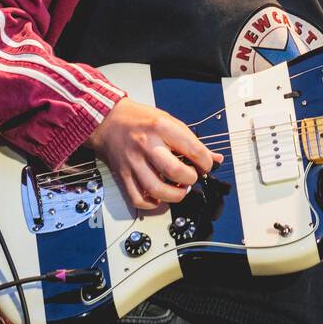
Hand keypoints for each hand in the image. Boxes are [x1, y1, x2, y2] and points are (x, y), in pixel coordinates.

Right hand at [83, 97, 222, 209]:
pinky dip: (152, 203)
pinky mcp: (123, 175)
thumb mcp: (169, 121)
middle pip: (175, 172)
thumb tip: (215, 158)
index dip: (206, 162)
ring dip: (175, 195)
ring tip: (180, 190)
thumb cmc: (139, 119)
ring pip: (156, 190)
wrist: (107, 120)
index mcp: (161, 127)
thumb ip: (192, 141)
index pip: (193, 150)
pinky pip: (138, 198)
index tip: (206, 165)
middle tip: (192, 177)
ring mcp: (133, 161)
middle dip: (190, 179)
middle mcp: (146, 145)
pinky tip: (160, 197)